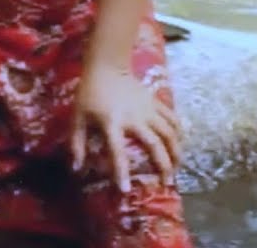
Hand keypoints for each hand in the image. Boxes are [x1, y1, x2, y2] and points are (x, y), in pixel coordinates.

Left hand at [69, 62, 181, 191]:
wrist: (106, 67)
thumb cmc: (89, 94)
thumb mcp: (77, 117)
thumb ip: (77, 143)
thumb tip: (76, 169)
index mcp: (111, 122)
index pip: (117, 151)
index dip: (121, 171)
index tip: (125, 190)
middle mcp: (134, 118)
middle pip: (155, 145)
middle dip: (163, 166)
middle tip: (166, 183)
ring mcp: (148, 110)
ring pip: (170, 134)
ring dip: (176, 153)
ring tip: (176, 169)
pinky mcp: (156, 102)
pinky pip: (173, 120)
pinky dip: (179, 133)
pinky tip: (179, 145)